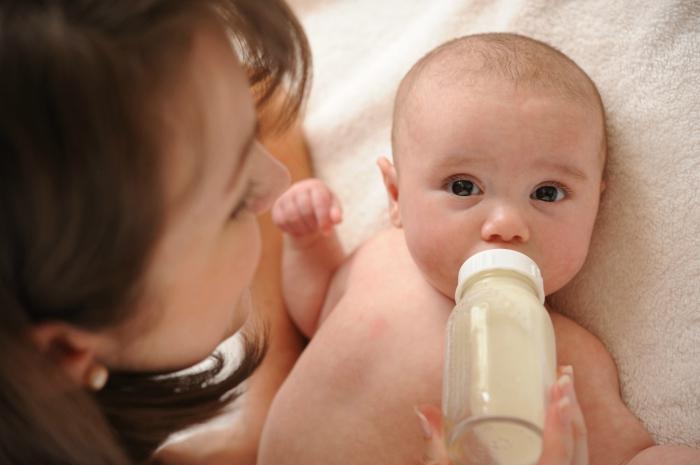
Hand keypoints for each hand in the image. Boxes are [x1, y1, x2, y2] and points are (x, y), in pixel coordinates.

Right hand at [271, 179, 341, 237]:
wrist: (306, 211)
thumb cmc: (323, 210)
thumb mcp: (333, 210)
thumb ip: (336, 213)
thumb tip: (337, 220)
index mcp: (316, 186)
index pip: (319, 201)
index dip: (323, 218)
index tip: (326, 232)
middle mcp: (299, 188)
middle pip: (305, 209)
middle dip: (312, 224)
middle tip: (316, 229)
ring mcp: (285, 196)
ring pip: (292, 217)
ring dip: (302, 229)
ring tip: (308, 229)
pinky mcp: (276, 207)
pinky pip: (281, 221)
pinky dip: (291, 230)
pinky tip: (298, 229)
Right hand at [417, 366, 587, 464]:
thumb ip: (437, 452)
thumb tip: (424, 412)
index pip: (556, 457)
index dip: (561, 422)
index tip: (559, 390)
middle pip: (578, 452)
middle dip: (574, 411)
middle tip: (564, 376)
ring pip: (583, 460)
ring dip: (577, 424)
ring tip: (566, 390)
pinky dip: (573, 443)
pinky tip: (565, 424)